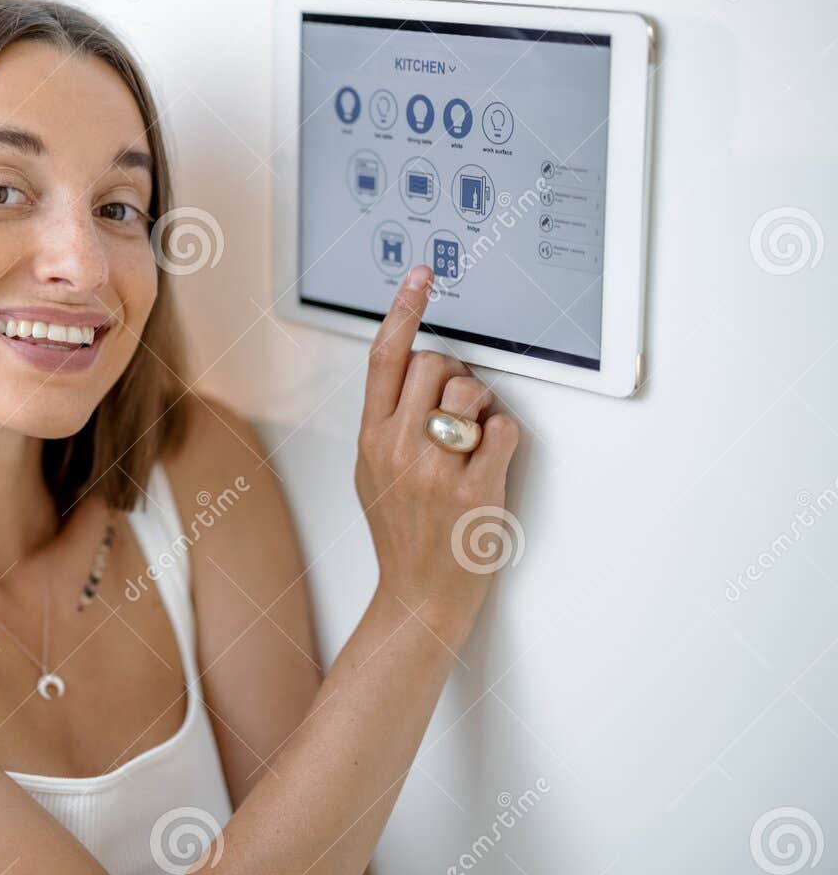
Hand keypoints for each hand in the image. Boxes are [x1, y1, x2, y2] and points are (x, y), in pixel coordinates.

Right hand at [354, 265, 521, 619]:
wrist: (419, 596)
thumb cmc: (401, 534)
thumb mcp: (372, 473)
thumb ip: (386, 423)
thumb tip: (417, 373)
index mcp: (370, 440)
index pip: (383, 359)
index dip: (402, 310)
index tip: (420, 277)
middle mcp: (398, 449)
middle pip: (434, 364)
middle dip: (454, 374)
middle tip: (458, 407)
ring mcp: (436, 470)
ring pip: (470, 390)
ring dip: (482, 404)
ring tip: (475, 435)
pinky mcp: (476, 490)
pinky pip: (503, 429)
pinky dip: (505, 436)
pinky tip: (491, 460)